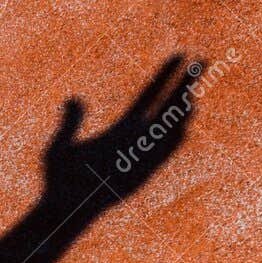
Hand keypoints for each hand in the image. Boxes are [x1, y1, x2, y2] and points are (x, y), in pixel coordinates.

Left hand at [42, 54, 198, 213]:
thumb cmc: (59, 180)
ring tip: (191, 87)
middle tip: (202, 59)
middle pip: (167, 105)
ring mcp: (142, 155)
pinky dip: (173, 138)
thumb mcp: (61, 144)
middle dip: (186, 83)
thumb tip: (73, 98)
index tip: (179, 54)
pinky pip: (163, 153)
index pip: (150, 94)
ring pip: (170, 127)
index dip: (165, 74)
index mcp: (121, 129)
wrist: (64, 208)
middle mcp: (137, 140)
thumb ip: (70, 121)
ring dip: (182, 108)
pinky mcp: (142, 172)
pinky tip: (183, 121)